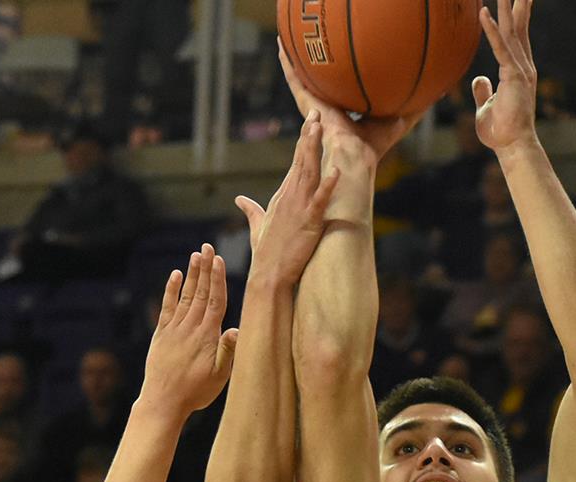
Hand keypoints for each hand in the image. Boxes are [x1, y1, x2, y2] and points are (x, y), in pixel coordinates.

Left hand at [138, 245, 238, 416]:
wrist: (163, 402)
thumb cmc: (195, 392)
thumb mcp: (219, 377)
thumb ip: (228, 351)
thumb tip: (238, 329)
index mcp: (207, 336)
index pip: (215, 301)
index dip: (217, 278)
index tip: (218, 259)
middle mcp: (190, 327)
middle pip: (201, 292)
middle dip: (205, 268)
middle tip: (208, 246)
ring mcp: (174, 329)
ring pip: (186, 296)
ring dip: (192, 274)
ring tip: (196, 254)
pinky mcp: (162, 334)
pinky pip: (167, 307)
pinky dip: (172, 290)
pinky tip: (176, 275)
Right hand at [235, 110, 340, 286]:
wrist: (269, 275)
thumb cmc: (267, 253)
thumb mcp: (258, 226)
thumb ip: (251, 210)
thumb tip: (239, 200)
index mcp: (282, 196)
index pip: (295, 162)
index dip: (304, 141)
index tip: (311, 122)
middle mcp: (289, 197)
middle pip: (301, 160)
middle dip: (309, 135)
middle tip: (316, 112)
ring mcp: (299, 208)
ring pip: (309, 172)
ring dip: (314, 149)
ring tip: (321, 127)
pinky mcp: (309, 222)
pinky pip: (320, 200)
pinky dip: (328, 185)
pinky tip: (336, 170)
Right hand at [277, 43, 415, 162]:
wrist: (354, 158)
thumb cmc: (372, 147)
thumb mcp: (398, 120)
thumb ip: (413, 108)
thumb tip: (439, 93)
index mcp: (344, 113)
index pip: (340, 93)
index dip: (338, 81)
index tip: (338, 68)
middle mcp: (326, 108)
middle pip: (318, 83)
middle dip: (313, 68)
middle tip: (306, 49)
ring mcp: (314, 106)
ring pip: (301, 78)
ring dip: (293, 60)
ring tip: (286, 40)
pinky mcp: (307, 104)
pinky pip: (295, 79)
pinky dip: (288, 63)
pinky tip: (281, 45)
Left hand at [472, 0, 539, 156]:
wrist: (512, 145)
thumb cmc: (501, 130)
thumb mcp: (487, 106)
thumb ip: (484, 90)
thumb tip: (479, 80)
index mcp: (517, 70)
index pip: (516, 36)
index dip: (515, 16)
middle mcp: (523, 65)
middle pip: (518, 27)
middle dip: (517, 4)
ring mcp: (520, 69)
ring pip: (511, 31)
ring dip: (505, 7)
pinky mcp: (513, 75)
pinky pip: (500, 48)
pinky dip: (491, 30)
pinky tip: (483, 13)